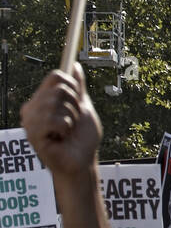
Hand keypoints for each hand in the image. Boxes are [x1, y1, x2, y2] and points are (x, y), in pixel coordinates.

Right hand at [20, 65, 101, 180]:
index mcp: (42, 100)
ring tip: (67, 131)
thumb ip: (78, 87)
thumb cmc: (82, 138)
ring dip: (70, 118)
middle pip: (58, 89)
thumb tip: (74, 65)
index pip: (55, 76)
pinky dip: (65, 128)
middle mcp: (32, 109)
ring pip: (55, 103)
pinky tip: (61, 138)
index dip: (72, 85)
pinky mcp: (33, 135)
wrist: (83, 161)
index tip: (77, 99)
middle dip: (74, 105)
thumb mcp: (83, 108)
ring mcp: (30, 122)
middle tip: (72, 121)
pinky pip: (52, 120)